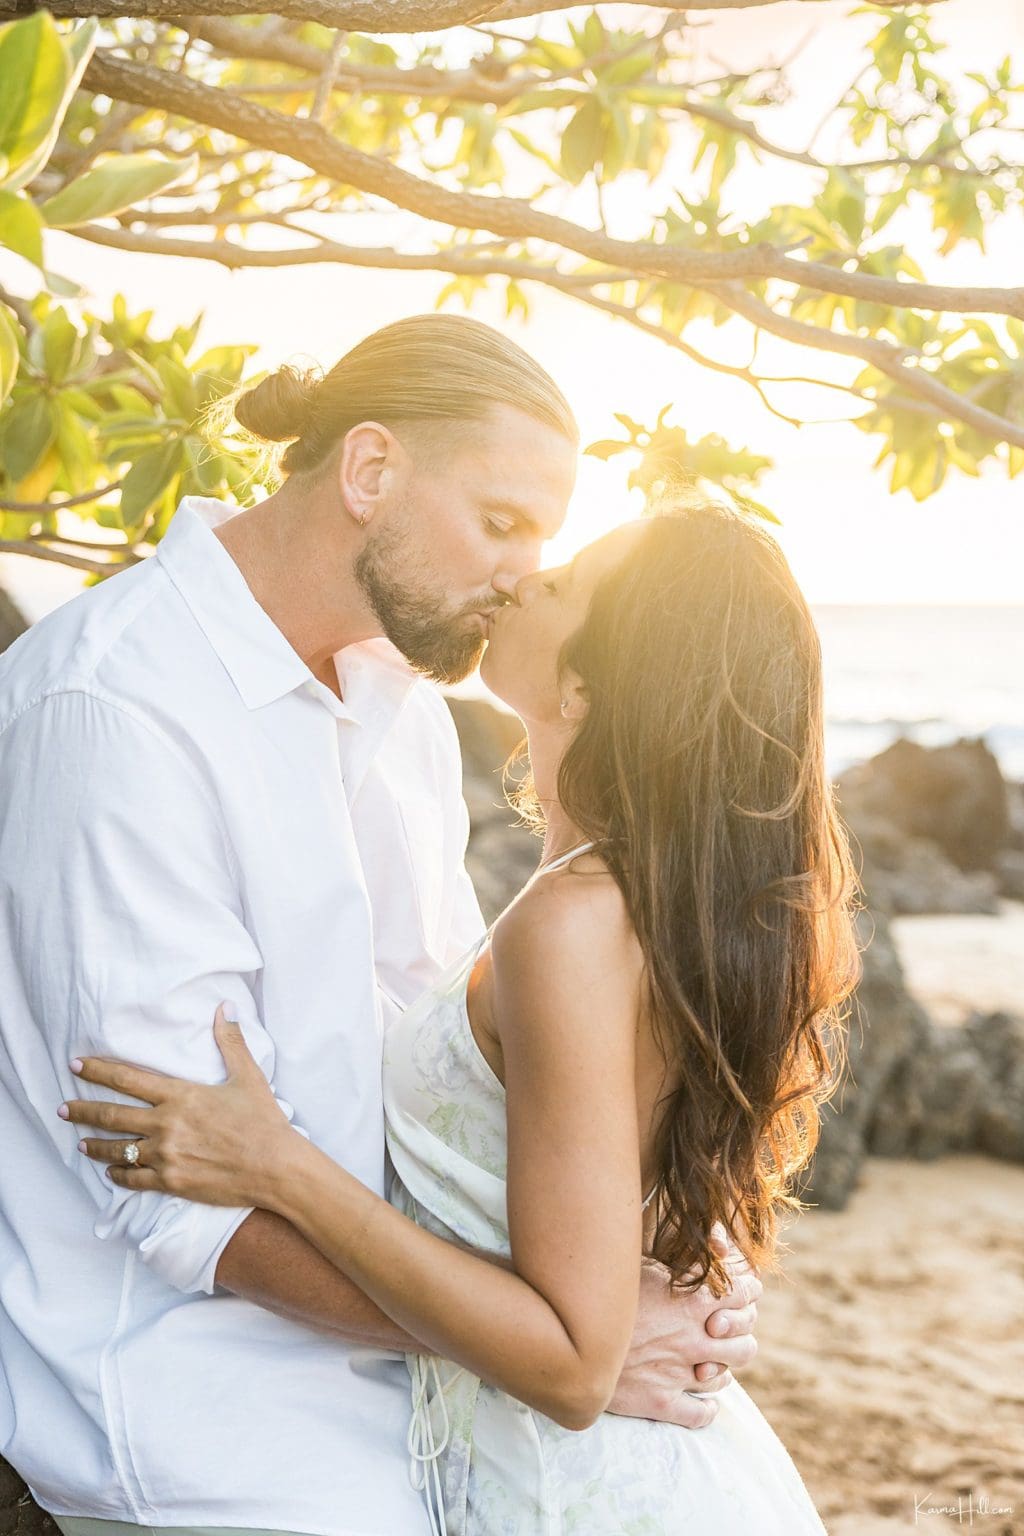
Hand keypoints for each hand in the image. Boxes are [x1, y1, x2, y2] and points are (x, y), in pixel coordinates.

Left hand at [60, 1006, 298, 1207]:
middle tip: (62, 1108)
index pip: (128, 1079)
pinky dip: (118, 1175)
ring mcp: (166, 1155)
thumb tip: (225, 1007)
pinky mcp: (171, 1182)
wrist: (275, 1167)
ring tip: (80, 1143)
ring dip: (94, 1145)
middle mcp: (166, 1125)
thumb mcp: (248, 1076)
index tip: (76, 1065)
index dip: (99, 1070)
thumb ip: (230, 1042)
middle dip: (82, 1110)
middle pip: (111, 1115)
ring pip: (117, 1150)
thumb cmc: (263, 1121)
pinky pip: (133, 1179)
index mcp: (180, 1095)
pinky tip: (110, 1173)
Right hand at [608, 1227, 761, 1429]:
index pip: (745, 1295)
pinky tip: (699, 1398)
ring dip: (723, 1369)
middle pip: (745, 1343)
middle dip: (741, 1336)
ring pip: (725, 1379)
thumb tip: (716, 1240)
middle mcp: (694, 1339)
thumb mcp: (643, 1262)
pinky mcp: (662, 1403)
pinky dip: (706, 1408)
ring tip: (711, 1362)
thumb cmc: (606, 1289)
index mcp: (692, 1300)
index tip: (744, 1290)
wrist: (570, 1334)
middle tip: (726, 1330)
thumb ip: (683, 1258)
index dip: (750, 1291)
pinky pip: (701, 1414)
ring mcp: (679, 1374)